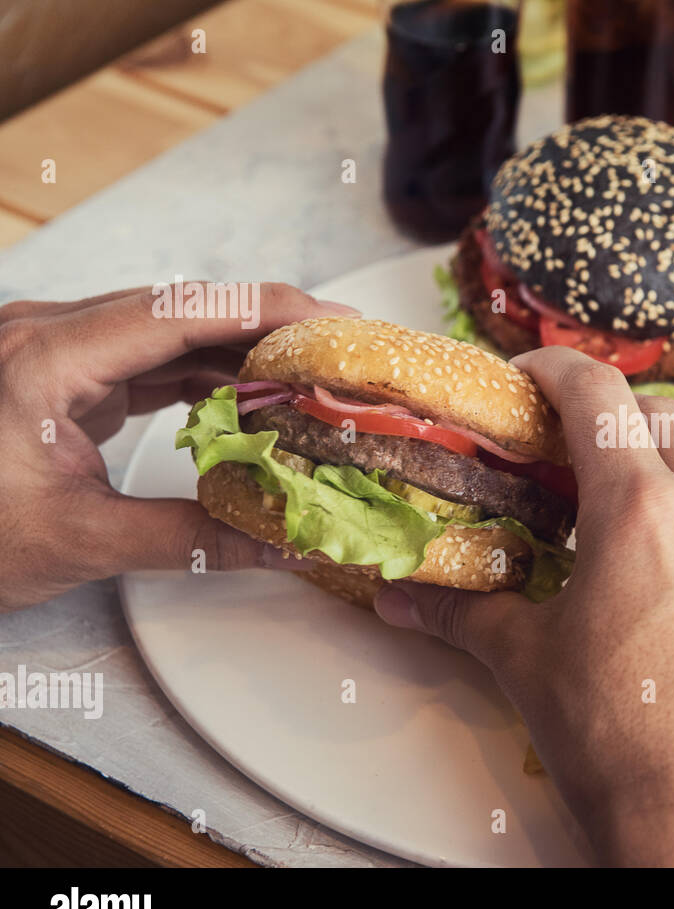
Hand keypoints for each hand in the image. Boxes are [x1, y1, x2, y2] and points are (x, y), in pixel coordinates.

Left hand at [0, 283, 355, 611]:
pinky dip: (199, 373)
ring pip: (164, 329)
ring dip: (236, 351)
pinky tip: (245, 396)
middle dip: (265, 325)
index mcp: (43, 360)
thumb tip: (281, 544)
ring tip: (308, 377)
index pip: (178, 311)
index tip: (332, 319)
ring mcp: (46, 350)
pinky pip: (142, 358)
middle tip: (338, 351)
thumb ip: (188, 538)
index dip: (264, 308)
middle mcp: (44, 335)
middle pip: (179, 308)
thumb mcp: (76, 543)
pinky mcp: (52, 376)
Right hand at [375, 348, 673, 866]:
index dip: (555, 370)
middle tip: (561, 455)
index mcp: (641, 510)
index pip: (599, 394)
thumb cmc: (615, 743)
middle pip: (658, 418)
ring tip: (611, 518)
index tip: (530, 377)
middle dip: (606, 421)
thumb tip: (402, 597)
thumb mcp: (526, 663)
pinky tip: (664, 570)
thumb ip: (462, 611)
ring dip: (656, 468)